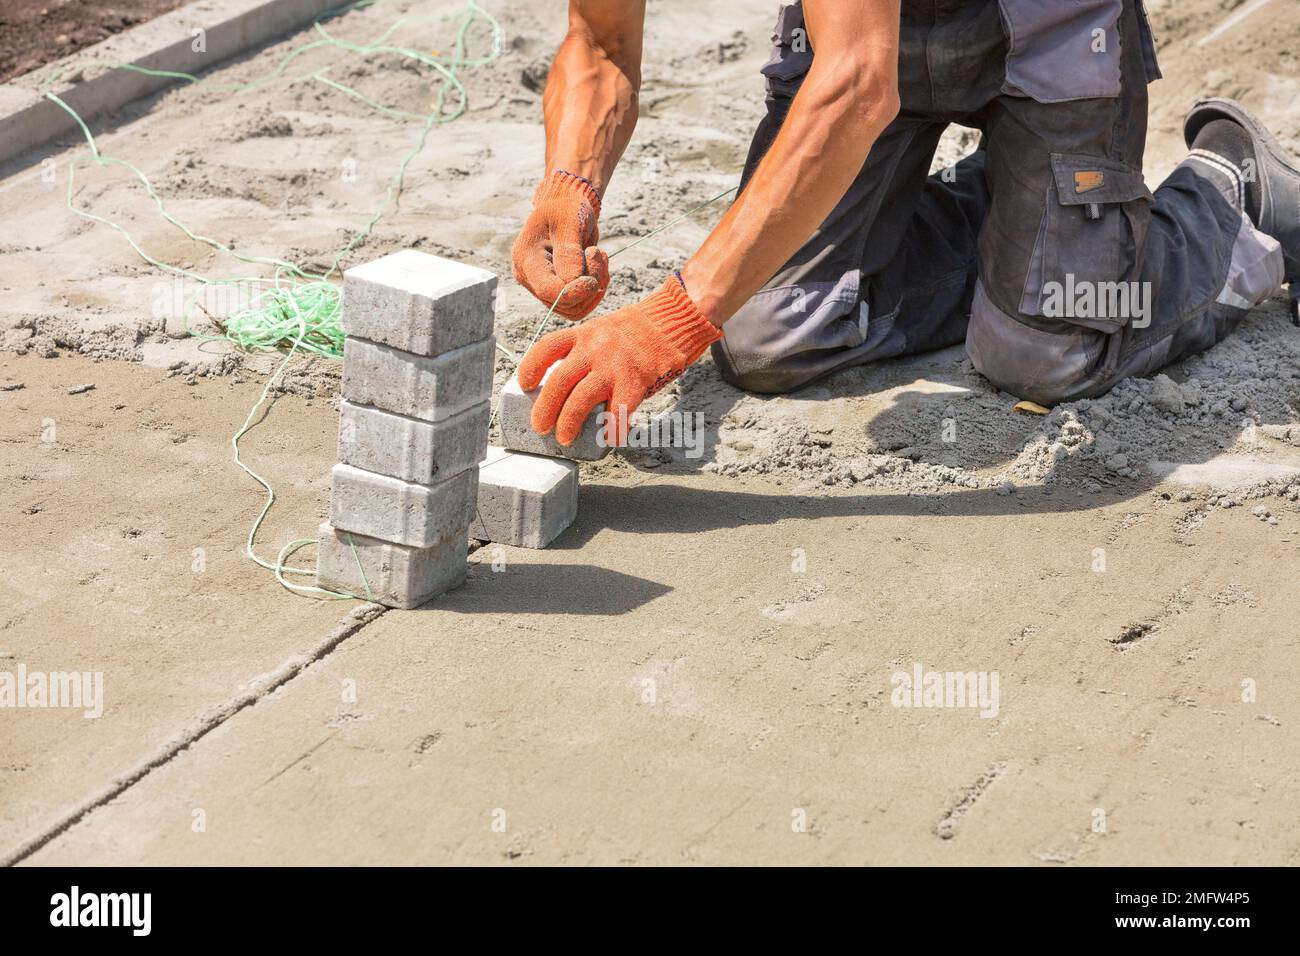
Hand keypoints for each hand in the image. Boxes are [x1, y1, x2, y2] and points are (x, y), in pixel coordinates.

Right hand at [511, 169, 610, 319]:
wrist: (566, 208)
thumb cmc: (566, 209)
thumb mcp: (569, 221)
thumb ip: (569, 252)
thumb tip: (572, 281)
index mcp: (526, 258)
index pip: (549, 289)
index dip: (575, 289)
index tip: (596, 267)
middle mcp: (529, 277)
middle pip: (563, 303)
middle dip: (589, 283)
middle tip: (599, 253)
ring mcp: (541, 287)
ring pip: (574, 309)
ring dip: (595, 288)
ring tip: (600, 257)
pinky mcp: (555, 292)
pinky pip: (578, 306)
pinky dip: (594, 292)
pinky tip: (599, 268)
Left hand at [518, 276, 721, 445]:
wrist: (674, 320)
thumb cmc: (639, 332)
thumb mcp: (603, 331)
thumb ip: (585, 353)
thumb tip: (566, 388)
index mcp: (583, 334)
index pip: (547, 347)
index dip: (530, 367)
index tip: (525, 384)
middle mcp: (594, 348)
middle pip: (559, 381)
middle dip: (545, 408)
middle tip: (540, 427)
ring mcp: (614, 365)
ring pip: (581, 398)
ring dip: (568, 422)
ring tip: (564, 438)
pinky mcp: (635, 381)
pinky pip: (619, 410)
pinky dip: (613, 428)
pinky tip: (611, 438)